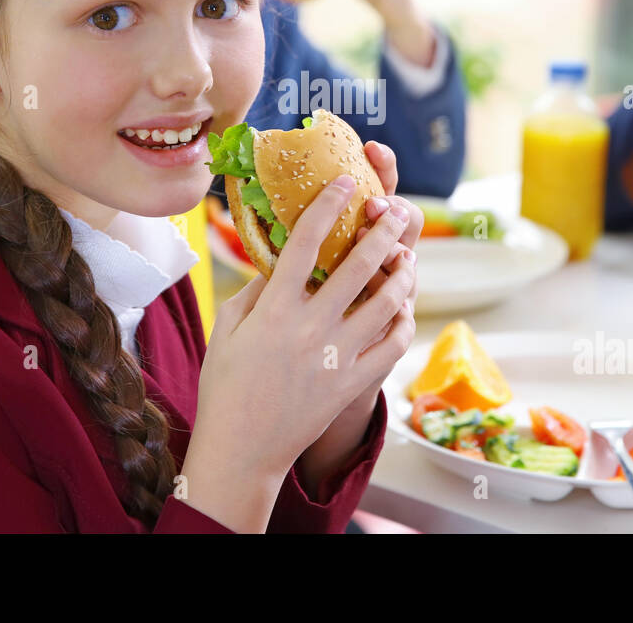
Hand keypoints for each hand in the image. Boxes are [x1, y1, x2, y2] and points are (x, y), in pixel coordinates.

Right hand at [187, 171, 414, 520]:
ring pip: (385, 302)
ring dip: (402, 271)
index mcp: (272, 311)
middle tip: (395, 210)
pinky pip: (392, 344)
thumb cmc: (226, 387)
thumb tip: (280, 263)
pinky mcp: (352, 383)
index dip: (327, 207)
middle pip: (357, 266)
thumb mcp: (226, 330)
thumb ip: (254, 293)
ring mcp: (335, 356)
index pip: (304, 244)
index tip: (344, 182)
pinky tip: (402, 306)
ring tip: (407, 255)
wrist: (242, 450)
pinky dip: (403, 319)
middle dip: (382, 230)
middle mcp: (308, 328)